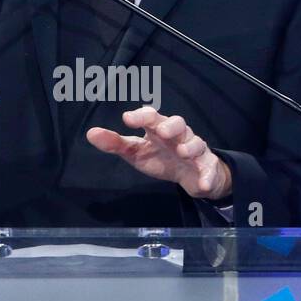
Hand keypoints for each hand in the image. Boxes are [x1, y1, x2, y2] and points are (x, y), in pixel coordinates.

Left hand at [86, 107, 232, 200]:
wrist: (190, 175)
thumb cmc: (160, 157)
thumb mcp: (136, 152)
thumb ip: (115, 143)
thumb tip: (91, 133)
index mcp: (159, 128)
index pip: (151, 116)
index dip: (141, 116)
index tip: (127, 119)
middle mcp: (178, 135)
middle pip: (178, 123)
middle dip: (171, 125)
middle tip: (162, 131)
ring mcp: (195, 149)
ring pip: (197, 142)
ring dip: (190, 146)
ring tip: (183, 152)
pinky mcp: (206, 165)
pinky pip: (209, 168)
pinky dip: (208, 175)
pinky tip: (202, 185)